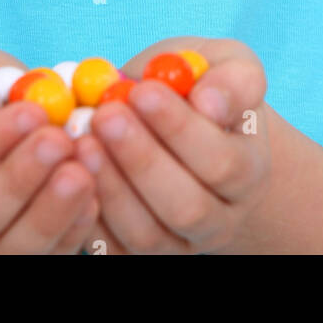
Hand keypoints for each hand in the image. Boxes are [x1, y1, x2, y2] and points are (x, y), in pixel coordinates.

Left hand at [72, 36, 270, 254]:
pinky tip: (73, 171)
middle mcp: (222, 218)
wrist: (184, 125)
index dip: (180, 129)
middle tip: (106, 115)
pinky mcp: (140, 256)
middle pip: (187, 207)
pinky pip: (114, 251)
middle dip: (141, 160)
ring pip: (147, 234)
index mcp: (249, 170)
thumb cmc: (203, 88)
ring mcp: (180, 244)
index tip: (142, 91)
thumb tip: (209, 102)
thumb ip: (232, 80)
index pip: (222, 162)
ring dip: (111, 187)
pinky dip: (90, 216)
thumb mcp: (229, 66)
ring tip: (83, 139)